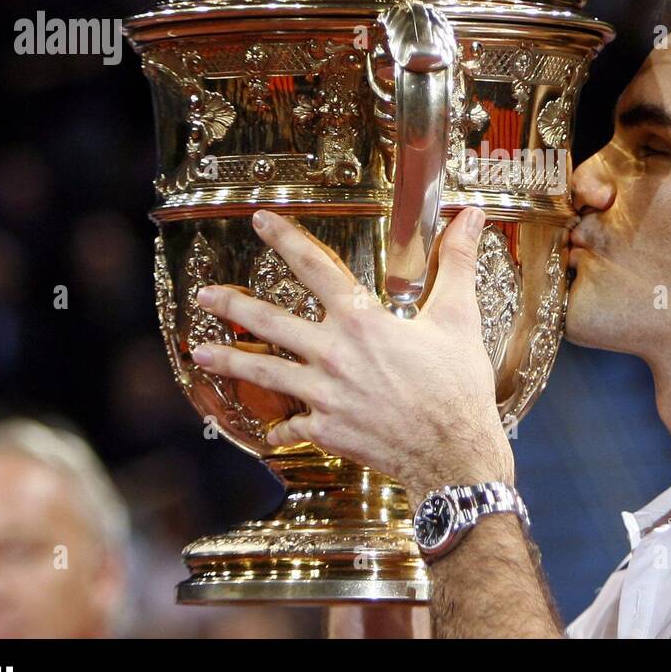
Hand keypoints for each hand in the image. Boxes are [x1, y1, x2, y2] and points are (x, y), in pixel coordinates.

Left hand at [189, 207, 513, 499]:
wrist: (454, 453)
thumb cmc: (458, 386)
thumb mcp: (459, 317)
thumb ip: (457, 263)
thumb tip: (471, 218)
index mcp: (361, 320)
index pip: (315, 266)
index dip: (285, 239)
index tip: (260, 221)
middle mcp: (333, 353)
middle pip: (270, 321)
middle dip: (232, 304)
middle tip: (205, 293)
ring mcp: (323, 394)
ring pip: (265, 373)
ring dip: (230, 360)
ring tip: (200, 352)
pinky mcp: (325, 431)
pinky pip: (292, 426)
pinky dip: (281, 429)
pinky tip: (271, 432)